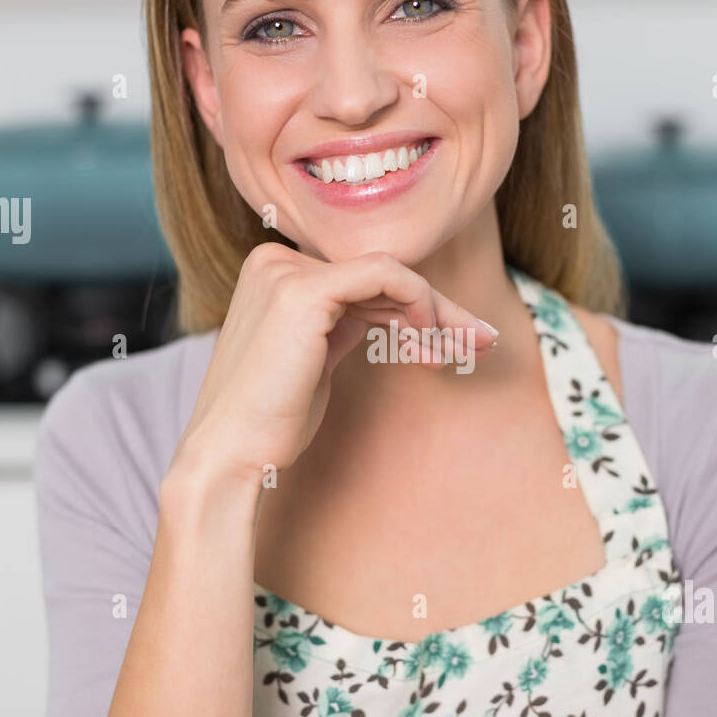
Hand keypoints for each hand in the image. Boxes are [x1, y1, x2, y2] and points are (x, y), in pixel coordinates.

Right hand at [169, 244, 498, 486]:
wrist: (232, 455)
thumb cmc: (273, 421)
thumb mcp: (317, 359)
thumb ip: (345, 324)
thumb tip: (398, 312)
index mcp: (274, 273)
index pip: (363, 278)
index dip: (417, 306)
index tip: (458, 341)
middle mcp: (275, 261)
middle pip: (381, 274)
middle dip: (440, 310)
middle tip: (484, 340)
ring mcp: (285, 271)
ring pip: (391, 273)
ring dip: (441, 312)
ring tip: (474, 347)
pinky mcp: (303, 291)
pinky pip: (385, 275)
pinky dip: (420, 301)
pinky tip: (431, 339)